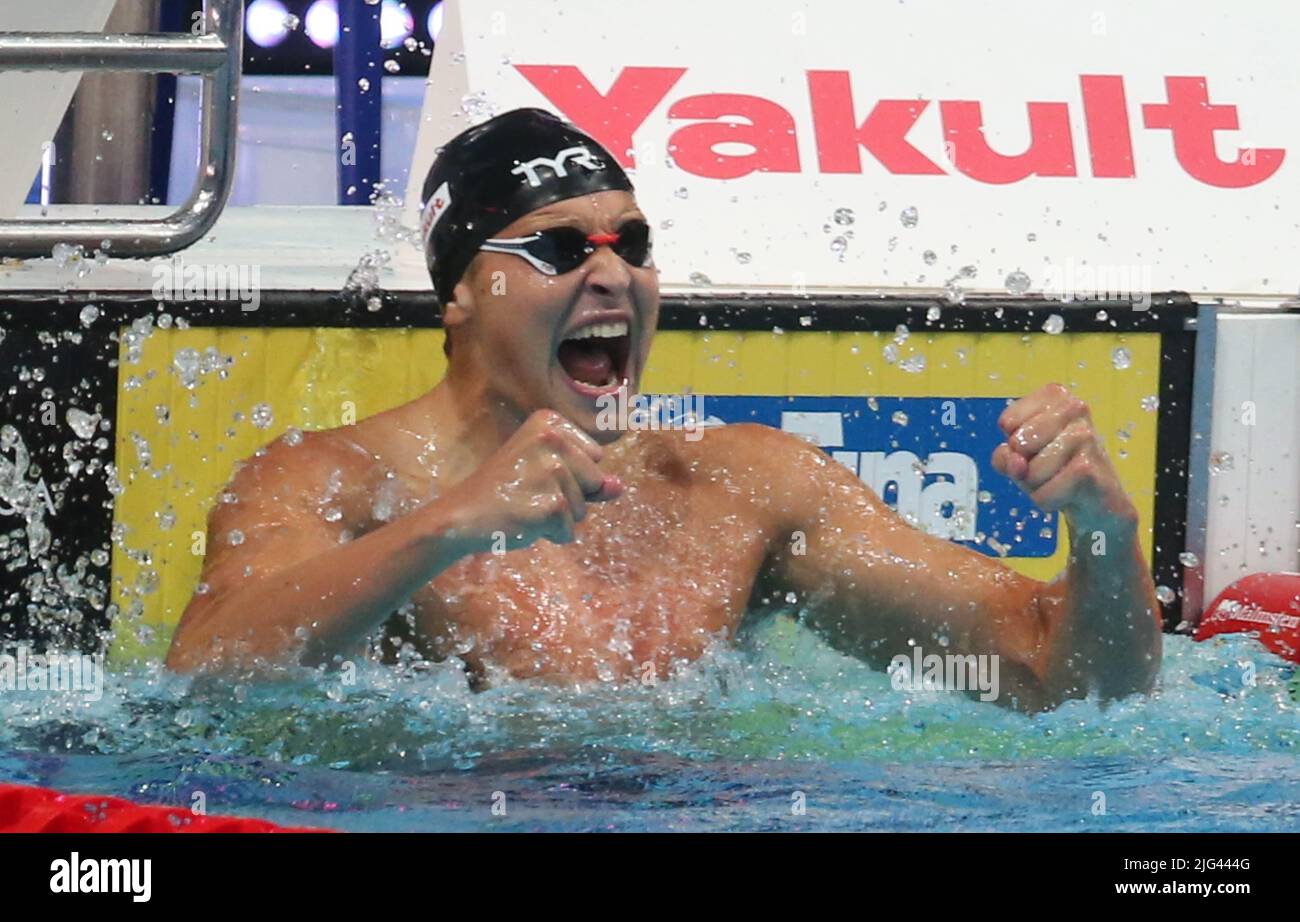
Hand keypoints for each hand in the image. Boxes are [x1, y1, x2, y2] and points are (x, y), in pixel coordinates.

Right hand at [437, 409, 623, 554]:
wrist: (463, 515)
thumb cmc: (506, 490)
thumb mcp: (546, 473)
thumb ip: (586, 477)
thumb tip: (620, 487)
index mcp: (551, 422)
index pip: (596, 457)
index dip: (572, 475)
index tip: (534, 472)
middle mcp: (553, 439)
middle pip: (596, 481)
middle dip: (570, 497)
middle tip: (529, 492)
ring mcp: (552, 471)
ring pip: (583, 509)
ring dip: (558, 517)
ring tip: (525, 505)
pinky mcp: (550, 504)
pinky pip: (570, 530)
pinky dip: (551, 535)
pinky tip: (524, 522)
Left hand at [991, 383, 1136, 534]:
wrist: (1098, 500)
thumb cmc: (1055, 469)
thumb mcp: (1020, 455)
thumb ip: (1004, 456)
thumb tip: (1018, 464)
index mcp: (1055, 395)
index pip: (1008, 422)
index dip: (1013, 445)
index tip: (1039, 446)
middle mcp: (1074, 407)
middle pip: (1018, 445)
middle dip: (1024, 466)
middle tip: (1050, 466)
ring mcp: (1084, 436)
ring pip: (1029, 472)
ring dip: (1037, 486)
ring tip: (1060, 479)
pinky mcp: (1087, 468)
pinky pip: (1042, 494)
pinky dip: (1047, 501)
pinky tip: (1068, 493)